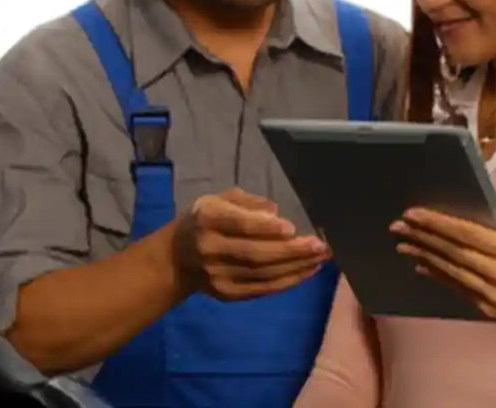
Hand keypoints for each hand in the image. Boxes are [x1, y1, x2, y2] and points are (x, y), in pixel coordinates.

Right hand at [172, 187, 329, 300]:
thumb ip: (247, 203)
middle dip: (291, 251)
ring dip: (295, 268)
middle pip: (255, 254)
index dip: (266, 228)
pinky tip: (306, 272)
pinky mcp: (226, 294)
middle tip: (320, 246)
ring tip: (320, 259)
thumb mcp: (219, 200)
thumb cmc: (205, 221)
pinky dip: (287, 282)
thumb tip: (275, 213)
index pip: (239, 226)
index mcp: (206, 219)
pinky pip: (261, 289)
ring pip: (262, 274)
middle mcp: (210, 249)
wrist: (175, 258)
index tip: (293, 228)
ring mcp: (217, 275)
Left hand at [390, 208, 495, 341]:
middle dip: (423, 236)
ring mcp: (491, 295)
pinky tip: (420, 264)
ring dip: (424, 255)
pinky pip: (457, 289)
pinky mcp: (486, 310)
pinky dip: (437, 275)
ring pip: (451, 271)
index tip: (415, 213)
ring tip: (402, 242)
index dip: (439, 223)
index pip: (468, 234)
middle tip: (398, 225)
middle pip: (454, 252)